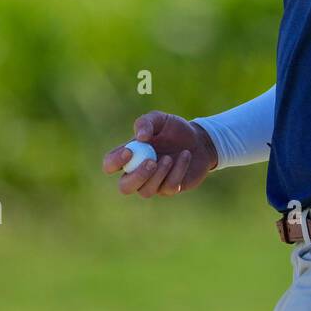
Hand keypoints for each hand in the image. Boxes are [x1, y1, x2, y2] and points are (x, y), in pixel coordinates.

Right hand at [101, 110, 219, 197]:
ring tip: (171, 157)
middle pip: (124, 187)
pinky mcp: (170, 189)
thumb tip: (140, 137)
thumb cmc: (174, 129)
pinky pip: (169, 187)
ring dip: (159, 174)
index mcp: (129, 155)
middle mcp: (137, 173)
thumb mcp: (160, 119)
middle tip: (151, 162)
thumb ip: (146, 123)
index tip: (128, 151)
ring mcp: (153, 184)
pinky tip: (185, 155)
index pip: (110, 165)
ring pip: (146, 191)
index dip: (115, 162)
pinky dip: (178, 170)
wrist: (200, 140)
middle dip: (137, 177)